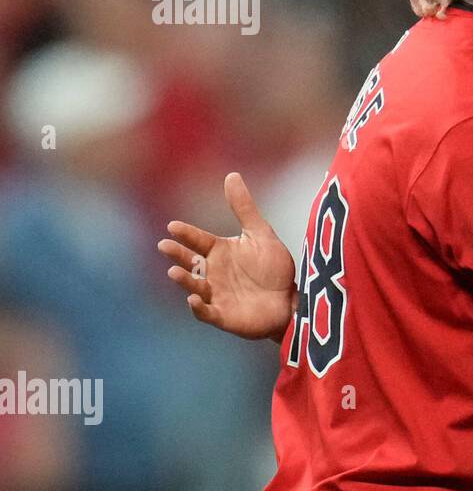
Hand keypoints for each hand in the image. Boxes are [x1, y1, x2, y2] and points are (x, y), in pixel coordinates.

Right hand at [157, 172, 296, 341]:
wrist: (290, 299)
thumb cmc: (274, 267)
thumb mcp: (260, 234)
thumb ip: (243, 207)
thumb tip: (231, 175)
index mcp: (219, 251)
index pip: (198, 240)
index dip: (186, 234)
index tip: (173, 227)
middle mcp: (213, 272)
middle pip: (191, 262)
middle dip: (178, 255)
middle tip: (165, 245)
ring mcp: (216, 294)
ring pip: (194, 286)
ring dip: (184, 280)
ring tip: (174, 271)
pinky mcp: (223, 315)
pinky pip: (206, 312)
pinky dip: (198, 308)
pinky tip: (193, 300)